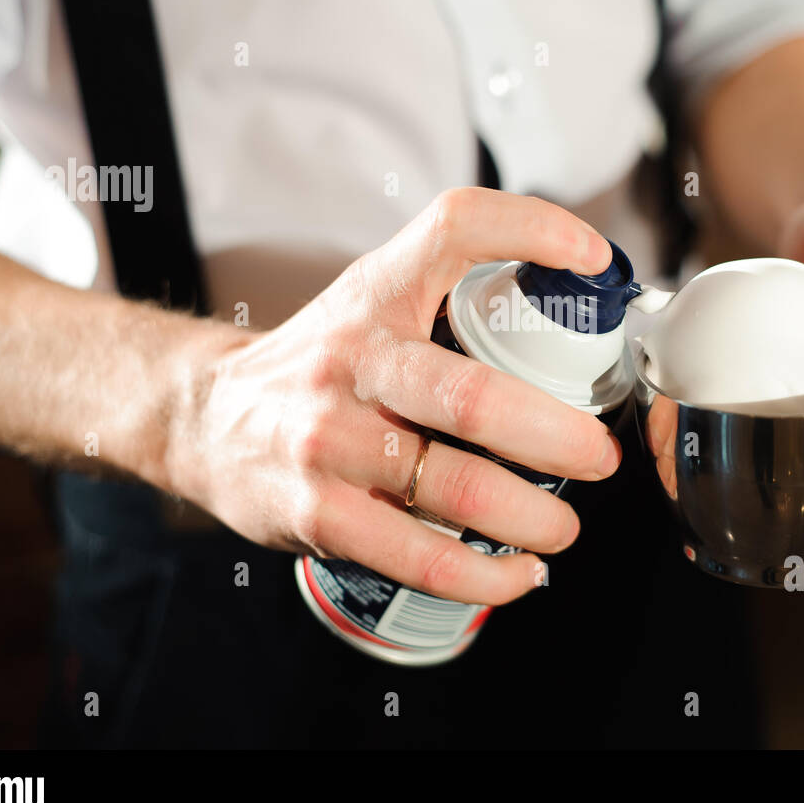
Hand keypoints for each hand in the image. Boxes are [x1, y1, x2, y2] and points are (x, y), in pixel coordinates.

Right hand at [165, 189, 620, 603]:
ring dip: (533, 518)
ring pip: (456, 487)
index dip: (533, 230)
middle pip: (473, 397)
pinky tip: (516, 574)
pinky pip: (419, 555)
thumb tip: (573, 294)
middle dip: (558, 437)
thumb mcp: (373, 296)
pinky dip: (484, 574)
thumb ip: (452, 285)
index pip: (456, 228)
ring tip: (563, 526)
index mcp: (377, 294)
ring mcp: (329, 440)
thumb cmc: (319, 361)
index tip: (592, 260)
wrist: (203, 417)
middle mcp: (352, 360)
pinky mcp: (317, 512)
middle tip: (600, 456)